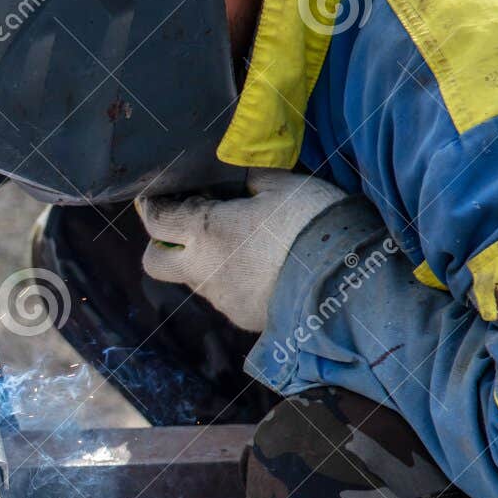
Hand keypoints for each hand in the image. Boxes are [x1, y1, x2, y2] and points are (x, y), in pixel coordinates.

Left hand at [136, 169, 348, 331]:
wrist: (345, 279)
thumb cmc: (311, 222)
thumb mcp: (282, 186)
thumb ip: (249, 181)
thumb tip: (237, 180)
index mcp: (205, 232)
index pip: (157, 220)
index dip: (153, 206)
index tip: (159, 198)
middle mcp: (203, 270)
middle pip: (155, 262)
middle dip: (160, 245)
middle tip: (185, 229)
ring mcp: (221, 298)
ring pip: (195, 280)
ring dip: (205, 261)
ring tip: (243, 244)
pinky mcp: (242, 317)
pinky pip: (227, 296)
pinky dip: (236, 281)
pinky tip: (265, 269)